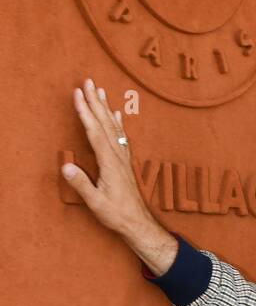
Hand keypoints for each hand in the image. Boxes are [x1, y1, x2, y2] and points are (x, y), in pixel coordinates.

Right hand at [62, 78, 162, 247]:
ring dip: (105, 107)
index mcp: (109, 163)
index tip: (77, 94)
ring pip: (114, 127)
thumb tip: (66, 168)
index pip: (94, 132)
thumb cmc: (117, 215)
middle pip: (104, 123)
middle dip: (95, 101)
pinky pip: (122, 137)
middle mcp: (117, 157)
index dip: (85, 112)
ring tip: (100, 90)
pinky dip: (118, 123)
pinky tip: (117, 114)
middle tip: (88, 81)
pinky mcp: (125, 163)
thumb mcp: (96, 203)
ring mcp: (123, 159)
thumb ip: (82, 185)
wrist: (138, 224)